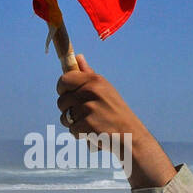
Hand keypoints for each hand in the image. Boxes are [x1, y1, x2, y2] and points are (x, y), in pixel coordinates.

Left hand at [56, 54, 175, 188]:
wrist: (130, 135)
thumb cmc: (116, 111)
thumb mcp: (106, 89)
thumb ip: (89, 74)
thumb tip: (78, 57)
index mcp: (94, 81)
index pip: (65, 79)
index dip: (62, 88)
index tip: (67, 94)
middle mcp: (90, 92)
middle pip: (61, 101)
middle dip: (68, 109)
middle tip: (83, 113)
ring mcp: (88, 109)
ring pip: (64, 117)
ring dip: (73, 123)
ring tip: (89, 123)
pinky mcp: (86, 125)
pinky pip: (72, 130)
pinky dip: (80, 134)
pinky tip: (92, 132)